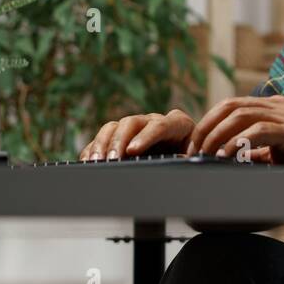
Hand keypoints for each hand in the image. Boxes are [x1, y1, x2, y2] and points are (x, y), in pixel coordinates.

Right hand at [79, 109, 195, 160]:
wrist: (185, 158)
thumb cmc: (193, 157)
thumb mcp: (195, 158)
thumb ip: (189, 158)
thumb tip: (183, 161)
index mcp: (177, 124)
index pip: (160, 125)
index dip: (145, 137)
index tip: (132, 151)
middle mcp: (154, 121)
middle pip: (132, 123)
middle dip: (120, 141)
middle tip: (114, 159)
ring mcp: (135, 128)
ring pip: (114, 127)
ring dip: (103, 144)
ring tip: (97, 162)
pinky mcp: (120, 137)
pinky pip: (102, 139)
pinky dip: (93, 149)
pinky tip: (88, 162)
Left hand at [185, 95, 283, 165]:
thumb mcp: (281, 153)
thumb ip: (257, 152)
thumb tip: (227, 160)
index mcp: (276, 108)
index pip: (232, 105)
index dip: (209, 122)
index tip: (194, 144)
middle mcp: (280, 106)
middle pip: (230, 106)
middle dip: (205, 127)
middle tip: (191, 149)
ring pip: (241, 114)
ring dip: (216, 134)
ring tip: (204, 153)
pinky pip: (259, 130)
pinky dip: (238, 141)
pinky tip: (226, 155)